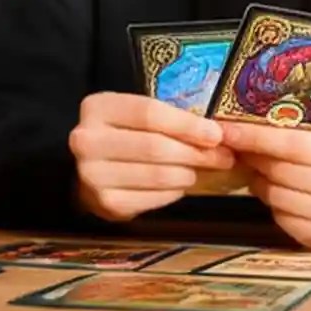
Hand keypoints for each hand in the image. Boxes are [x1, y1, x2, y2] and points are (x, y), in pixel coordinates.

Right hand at [69, 93, 235, 221]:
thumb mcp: (136, 117)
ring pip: (157, 174)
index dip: (187, 124)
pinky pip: (153, 198)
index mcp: (97, 107)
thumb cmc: (123, 136)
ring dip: (188, 174)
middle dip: (196, 153)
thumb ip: (168, 119)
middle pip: (155, 146)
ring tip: (202, 171)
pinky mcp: (105, 202)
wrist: (91, 171)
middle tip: (223, 157)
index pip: (149, 113)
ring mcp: (93, 174)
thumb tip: (216, 134)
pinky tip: (180, 185)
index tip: (216, 134)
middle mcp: (87, 140)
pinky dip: (174, 192)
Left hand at [221, 123, 310, 248]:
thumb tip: (242, 130)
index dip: (255, 137)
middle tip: (242, 149)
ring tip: (265, 173)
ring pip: (276, 197)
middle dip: (254, 158)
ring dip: (261, 183)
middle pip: (280, 172)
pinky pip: (281, 218)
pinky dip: (274, 205)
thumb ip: (294, 135)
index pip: (292, 144)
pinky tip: (282, 195)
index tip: (226, 130)